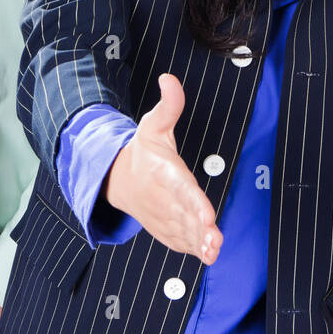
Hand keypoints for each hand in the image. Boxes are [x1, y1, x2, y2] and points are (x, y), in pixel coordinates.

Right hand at [103, 73, 221, 263]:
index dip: (194, 202)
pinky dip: (190, 249)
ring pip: (182, 231)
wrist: (116, 178)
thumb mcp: (152, 124)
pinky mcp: (163, 227)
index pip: (181, 187)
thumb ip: (168, 105)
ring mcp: (161, 215)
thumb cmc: (142, 151)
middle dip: (200, 229)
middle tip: (216, 241)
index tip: (208, 215)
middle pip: (183, 214)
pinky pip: (177, 240)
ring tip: (214, 251)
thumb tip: (169, 78)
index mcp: (162, 172)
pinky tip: (207, 255)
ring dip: (198, 243)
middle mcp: (162, 196)